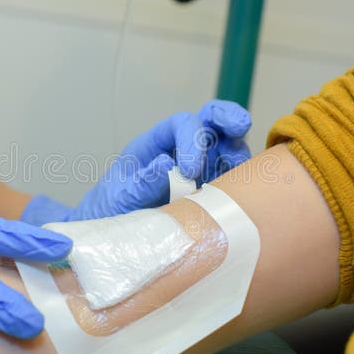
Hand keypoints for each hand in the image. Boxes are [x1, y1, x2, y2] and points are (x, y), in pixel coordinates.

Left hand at [21, 99, 250, 223]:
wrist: (116, 235)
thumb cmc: (113, 209)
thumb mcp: (121, 196)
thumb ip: (143, 181)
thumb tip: (166, 163)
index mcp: (157, 143)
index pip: (182, 124)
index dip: (193, 139)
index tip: (191, 171)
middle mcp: (182, 149)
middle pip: (210, 120)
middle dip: (228, 118)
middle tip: (240, 125)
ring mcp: (200, 167)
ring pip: (228, 147)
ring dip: (237, 153)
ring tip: (234, 172)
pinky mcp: (212, 189)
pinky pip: (232, 177)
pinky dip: (241, 180)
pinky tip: (238, 192)